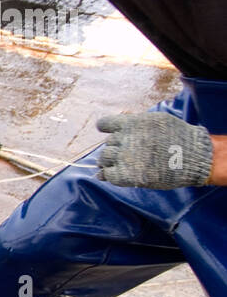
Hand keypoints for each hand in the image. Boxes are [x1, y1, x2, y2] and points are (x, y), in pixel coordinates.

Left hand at [95, 111, 213, 188]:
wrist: (193, 156)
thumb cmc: (179, 137)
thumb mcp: (157, 121)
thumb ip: (137, 123)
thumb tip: (120, 126)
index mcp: (130, 124)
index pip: (104, 124)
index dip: (106, 129)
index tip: (113, 134)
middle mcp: (124, 139)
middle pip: (107, 144)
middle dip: (116, 148)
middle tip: (130, 154)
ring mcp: (124, 157)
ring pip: (104, 158)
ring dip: (110, 162)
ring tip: (124, 165)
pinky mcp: (126, 175)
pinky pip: (107, 175)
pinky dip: (109, 175)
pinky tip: (115, 175)